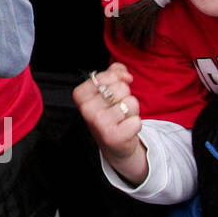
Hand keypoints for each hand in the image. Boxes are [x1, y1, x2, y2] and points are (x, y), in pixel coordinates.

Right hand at [73, 63, 147, 183]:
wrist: (113, 143)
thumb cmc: (110, 113)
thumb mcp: (106, 91)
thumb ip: (114, 73)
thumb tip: (125, 74)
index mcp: (81, 96)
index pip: (106, 75)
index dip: (116, 79)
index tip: (112, 90)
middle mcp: (87, 109)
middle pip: (120, 87)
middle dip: (125, 96)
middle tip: (117, 108)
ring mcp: (99, 123)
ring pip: (130, 102)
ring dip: (131, 110)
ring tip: (122, 118)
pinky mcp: (113, 136)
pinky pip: (136, 120)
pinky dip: (135, 124)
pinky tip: (125, 128)